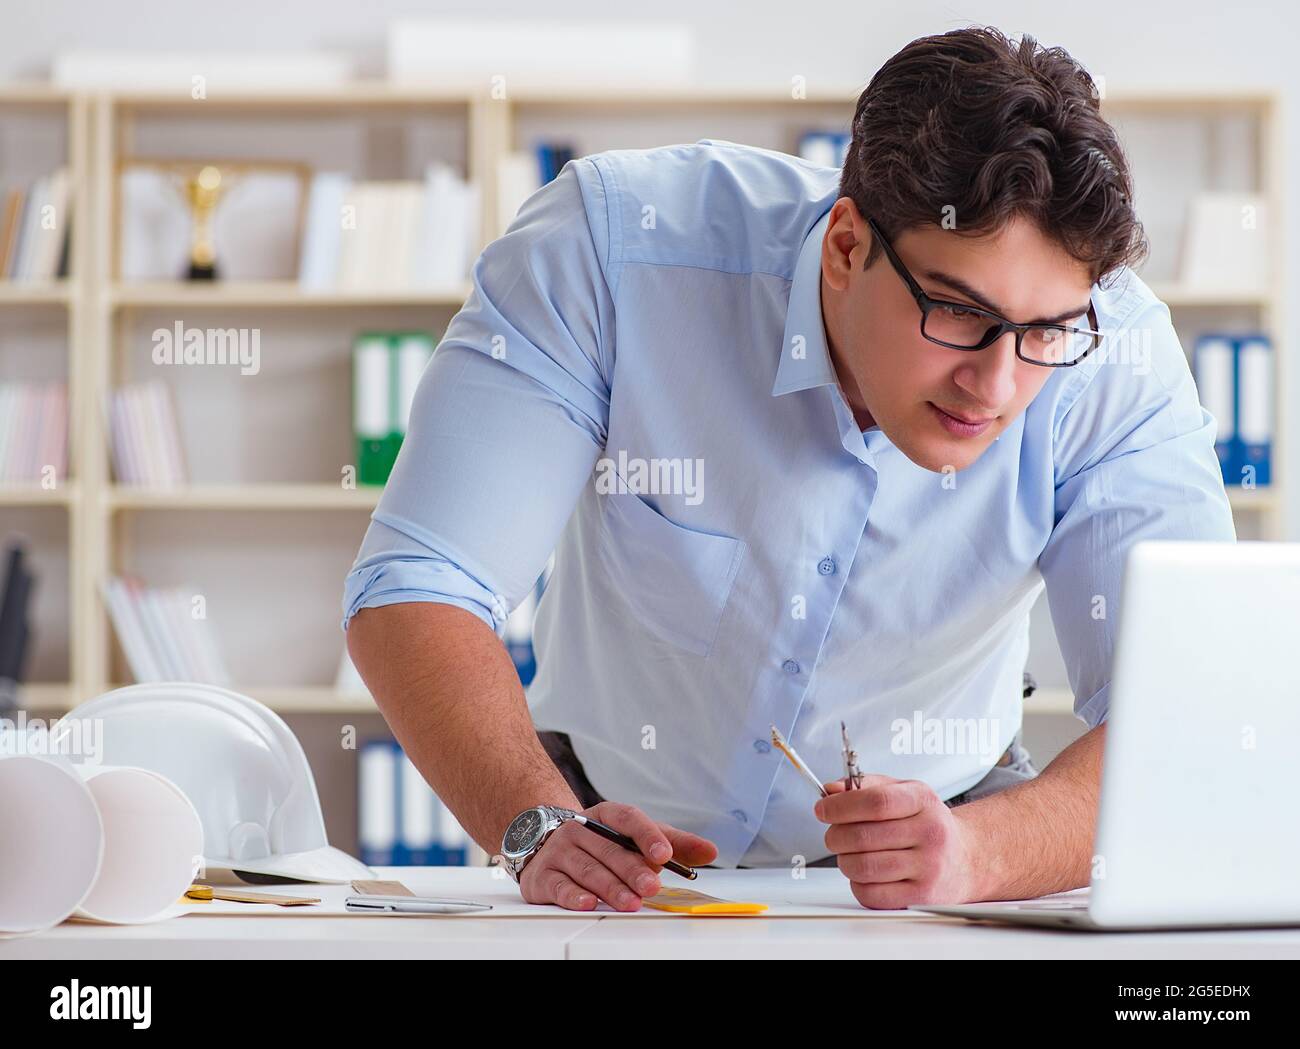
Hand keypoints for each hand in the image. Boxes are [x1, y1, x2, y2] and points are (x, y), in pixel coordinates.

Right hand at [518, 801, 717, 911]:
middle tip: (653, 886)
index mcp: (607, 816)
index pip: (628, 820)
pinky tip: (589, 902)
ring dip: (611, 888)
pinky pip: (560, 885)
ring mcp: (560, 851)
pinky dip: (574, 895)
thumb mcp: (636, 838)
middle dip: (633, 870)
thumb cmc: (601, 843)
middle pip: (610, 850)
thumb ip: (673, 844)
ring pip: (588, 870)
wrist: (546, 843)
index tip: (664, 854)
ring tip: (631, 903)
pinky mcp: (543, 875)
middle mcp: (581, 829)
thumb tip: (709, 850)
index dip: (647, 836)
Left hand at [815, 774, 979, 908]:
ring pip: (863, 867)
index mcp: (923, 801)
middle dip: (836, 835)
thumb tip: (831, 790)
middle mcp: (929, 834)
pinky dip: (857, 884)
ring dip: (844, 860)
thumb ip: (867, 785)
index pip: (876, 802)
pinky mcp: (921, 897)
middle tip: (833, 834)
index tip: (822, 809)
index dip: (841, 806)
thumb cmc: (929, 823)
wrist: (967, 858)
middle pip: (863, 836)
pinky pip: (871, 894)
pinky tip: (865, 874)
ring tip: (849, 854)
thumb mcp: (906, 791)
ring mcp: (928, 868)